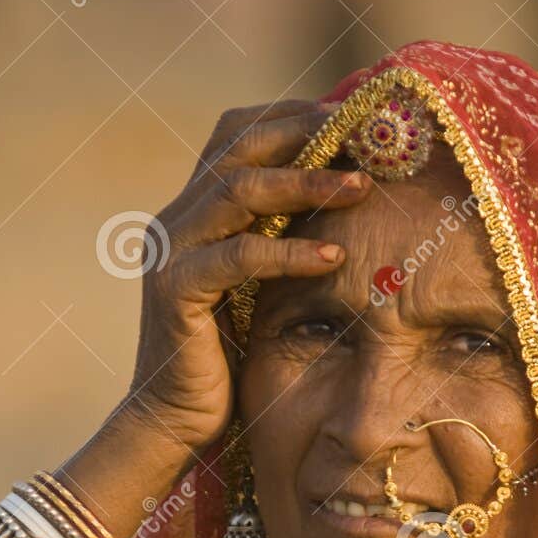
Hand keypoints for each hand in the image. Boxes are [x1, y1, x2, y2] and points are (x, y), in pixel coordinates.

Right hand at [124, 99, 370, 454]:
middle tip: (367, 135)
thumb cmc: (227, 359)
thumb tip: (346, 200)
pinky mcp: (176, 290)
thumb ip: (278, 239)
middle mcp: (175, 219)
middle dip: (307, 135)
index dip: (293, 116)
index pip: (238, 134)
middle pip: (241, 147)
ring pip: (240, 191)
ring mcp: (170, 251)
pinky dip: (289, 253)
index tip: (353, 116)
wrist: (173, 422)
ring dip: (307, 183)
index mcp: (193, 209)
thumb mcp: (258, 286)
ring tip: (362, 185)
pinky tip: (333, 257)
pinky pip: (239, 256)